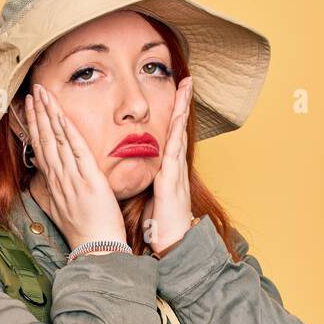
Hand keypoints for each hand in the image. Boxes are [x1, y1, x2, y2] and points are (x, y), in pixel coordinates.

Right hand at [24, 84, 127, 248]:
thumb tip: (47, 182)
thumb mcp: (64, 211)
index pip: (41, 150)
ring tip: (43, 94)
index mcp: (54, 185)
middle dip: (37, 114)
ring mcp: (72, 179)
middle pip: (44, 141)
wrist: (96, 249)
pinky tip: (62, 116)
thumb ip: (55, 193)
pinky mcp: (89, 180)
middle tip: (33, 92)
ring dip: (49, 115)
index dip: (34, 127)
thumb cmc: (85, 232)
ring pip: (56, 141)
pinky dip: (68, 132)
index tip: (29, 108)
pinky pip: (76, 151)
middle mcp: (59, 179)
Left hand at [143, 76, 194, 258]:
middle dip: (182, 103)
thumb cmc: (160, 224)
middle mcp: (174, 166)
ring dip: (183, 109)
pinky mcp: (172, 180)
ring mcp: (175, 171)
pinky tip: (177, 118)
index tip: (173, 94)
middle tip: (186, 80)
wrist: (172, 243)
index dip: (171, 114)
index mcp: (166, 169)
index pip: (168, 135)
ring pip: (179, 133)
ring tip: (187, 88)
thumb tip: (137, 174)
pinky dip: (176, 131)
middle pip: (177, 128)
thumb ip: (147, 182)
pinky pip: (174, 150)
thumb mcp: (151, 197)